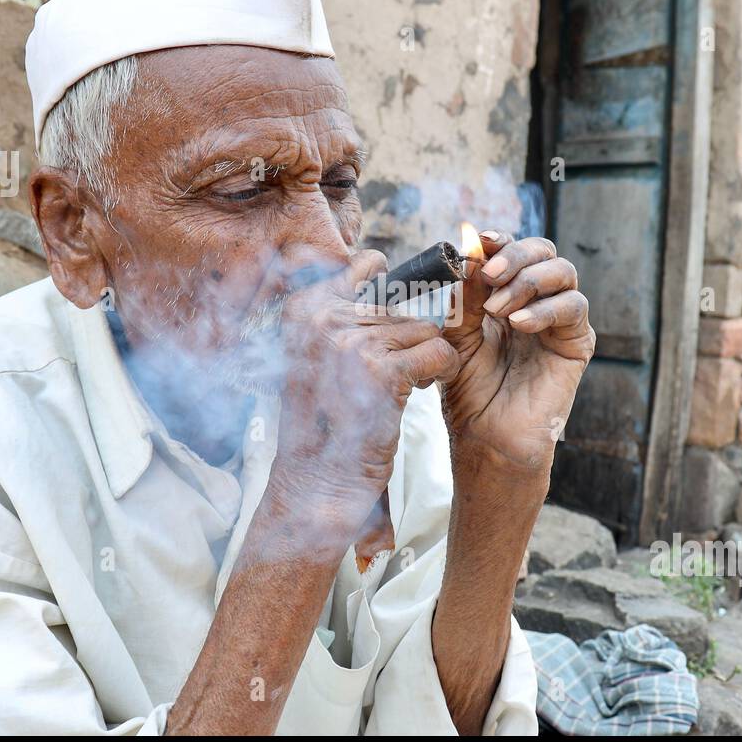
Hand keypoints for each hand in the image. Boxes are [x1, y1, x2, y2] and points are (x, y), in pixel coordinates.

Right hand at [268, 249, 459, 550]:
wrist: (316, 480)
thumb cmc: (322, 417)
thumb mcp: (315, 352)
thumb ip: (340, 308)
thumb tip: (379, 261)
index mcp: (302, 305)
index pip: (367, 263)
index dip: (388, 293)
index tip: (380, 332)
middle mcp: (323, 316)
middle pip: (402, 303)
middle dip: (405, 337)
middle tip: (387, 374)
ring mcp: (352, 341)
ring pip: (424, 328)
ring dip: (421, 358)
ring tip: (394, 389)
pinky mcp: (382, 371)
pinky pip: (439, 353)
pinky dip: (438, 374)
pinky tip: (411, 394)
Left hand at [440, 232, 593, 474]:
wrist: (486, 436)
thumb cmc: (468, 388)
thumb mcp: (458, 335)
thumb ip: (466, 296)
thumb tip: (471, 252)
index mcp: (506, 293)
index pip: (512, 251)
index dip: (500, 240)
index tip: (479, 241)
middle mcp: (536, 300)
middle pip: (542, 251)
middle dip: (515, 255)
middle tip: (488, 275)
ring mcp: (559, 320)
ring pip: (563, 271)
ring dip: (528, 281)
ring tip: (497, 309)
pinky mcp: (576, 342)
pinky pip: (574, 307)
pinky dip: (546, 308)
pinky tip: (519, 324)